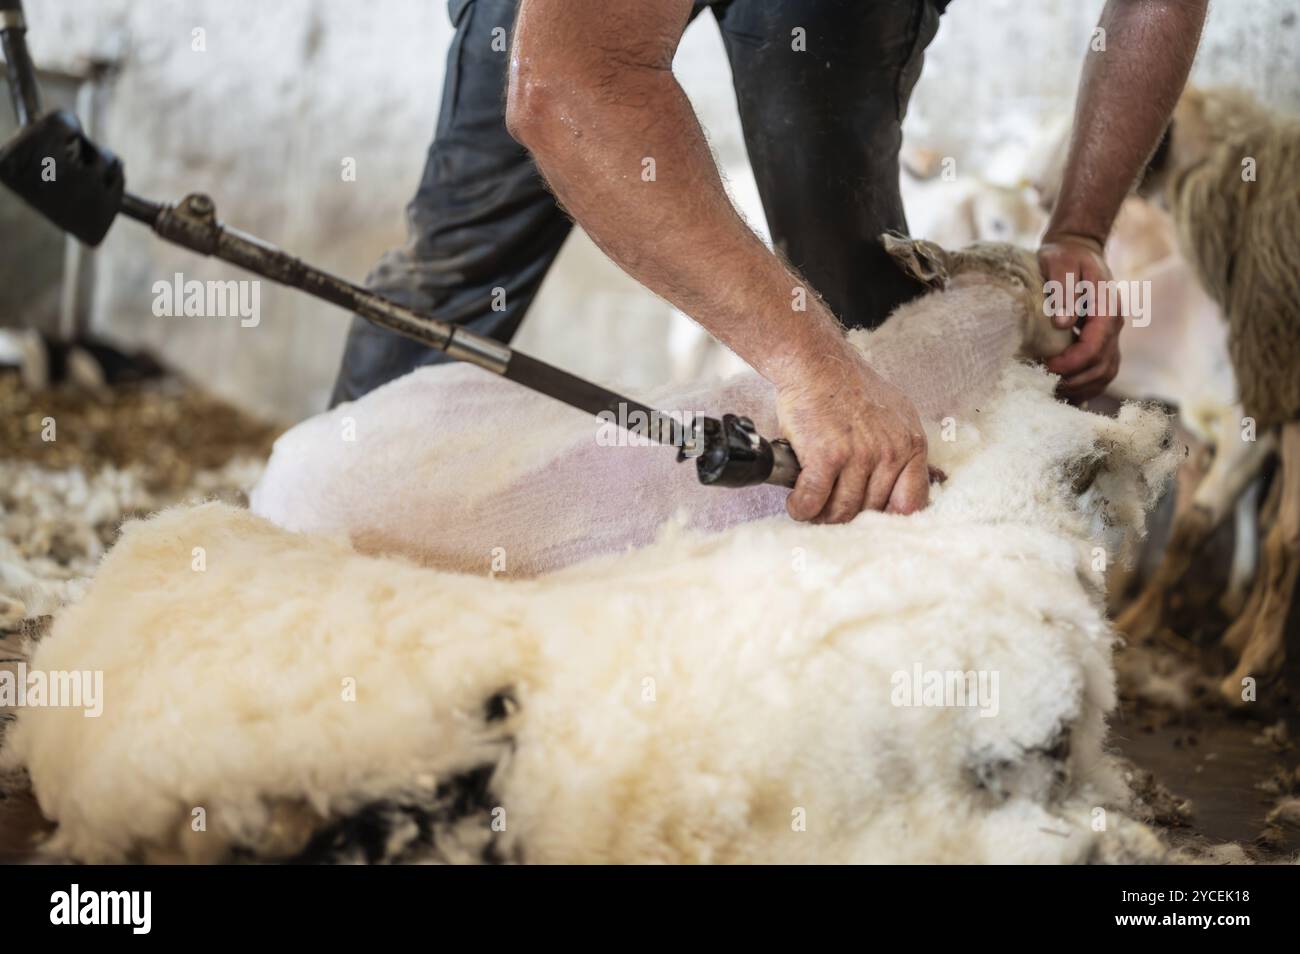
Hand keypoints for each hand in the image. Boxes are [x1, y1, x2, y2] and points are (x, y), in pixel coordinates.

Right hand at [775, 345, 928, 522]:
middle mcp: (890, 453)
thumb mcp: (895, 415)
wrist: (816, 364)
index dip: (888, 517)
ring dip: (822, 514)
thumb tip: (901, 486)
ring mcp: (859, 456)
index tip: (869, 517)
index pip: (912, 503)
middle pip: (870, 511)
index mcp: (911, 444)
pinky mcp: (826, 458)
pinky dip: (801, 508)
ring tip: (811, 504)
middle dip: (847, 514)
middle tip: (829, 506)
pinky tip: (797, 501)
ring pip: (841, 511)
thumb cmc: (848, 387)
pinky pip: (813, 501)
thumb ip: (901, 449)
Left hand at [1039, 235, 1121, 401]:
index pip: (1095, 344)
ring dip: (1082, 387)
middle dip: (1075, 379)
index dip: (1072, 361)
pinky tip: (1066, 392)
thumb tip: (1062, 323)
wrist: (1078, 249)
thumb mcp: (1060, 262)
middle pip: (1103, 364)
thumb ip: (1063, 290)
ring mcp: (1110, 334)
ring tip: (1054, 392)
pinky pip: (1102, 370)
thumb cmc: (1064, 255)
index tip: (1047, 365)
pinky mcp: (1102, 340)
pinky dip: (1087, 385)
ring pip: (1106, 372)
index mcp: (1106, 306)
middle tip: (1046, 384)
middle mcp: (1113, 323)